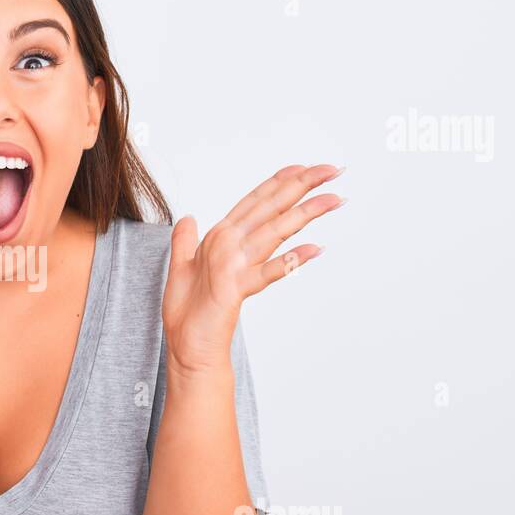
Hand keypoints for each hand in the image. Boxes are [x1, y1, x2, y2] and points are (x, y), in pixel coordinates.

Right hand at [162, 163, 344, 376]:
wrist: (188, 347)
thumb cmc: (188, 311)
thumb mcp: (180, 268)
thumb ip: (185, 240)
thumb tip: (187, 219)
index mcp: (217, 237)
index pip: (254, 201)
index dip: (279, 182)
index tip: (305, 167)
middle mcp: (226, 244)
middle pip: (270, 207)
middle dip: (302, 185)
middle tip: (331, 170)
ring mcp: (231, 265)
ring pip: (274, 232)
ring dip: (305, 213)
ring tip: (333, 200)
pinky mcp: (236, 289)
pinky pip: (269, 272)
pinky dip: (292, 260)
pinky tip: (316, 249)